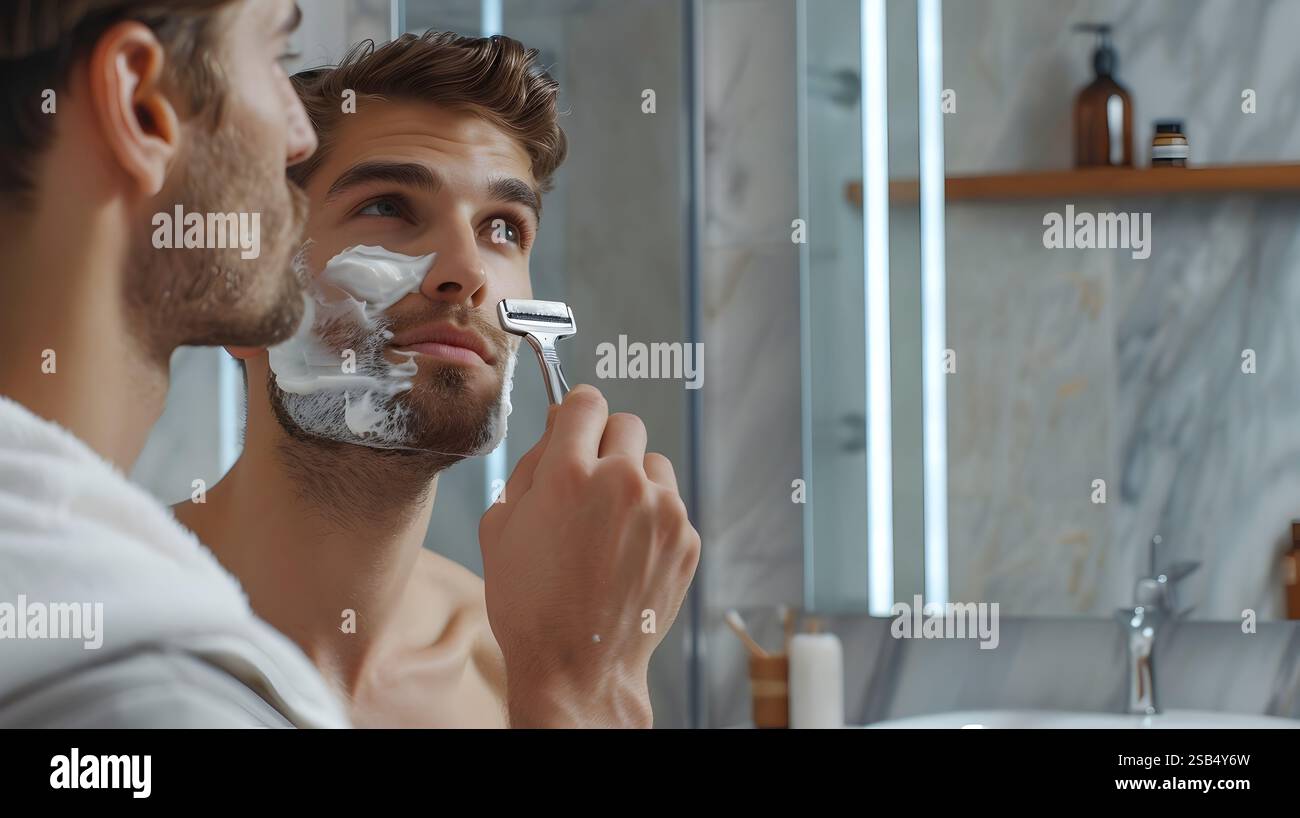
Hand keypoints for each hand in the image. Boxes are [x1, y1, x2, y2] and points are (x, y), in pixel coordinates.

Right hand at [479, 385, 700, 727]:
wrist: (579, 667)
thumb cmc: (530, 603)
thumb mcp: (500, 526)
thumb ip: (530, 465)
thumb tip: (557, 426)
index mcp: (569, 473)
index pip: (586, 401)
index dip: (575, 413)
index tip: (573, 429)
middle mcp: (622, 483)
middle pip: (626, 424)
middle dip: (605, 444)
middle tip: (587, 483)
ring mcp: (662, 511)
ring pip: (653, 464)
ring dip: (633, 481)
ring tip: (608, 527)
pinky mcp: (686, 539)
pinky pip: (670, 506)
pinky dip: (652, 519)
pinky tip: (627, 555)